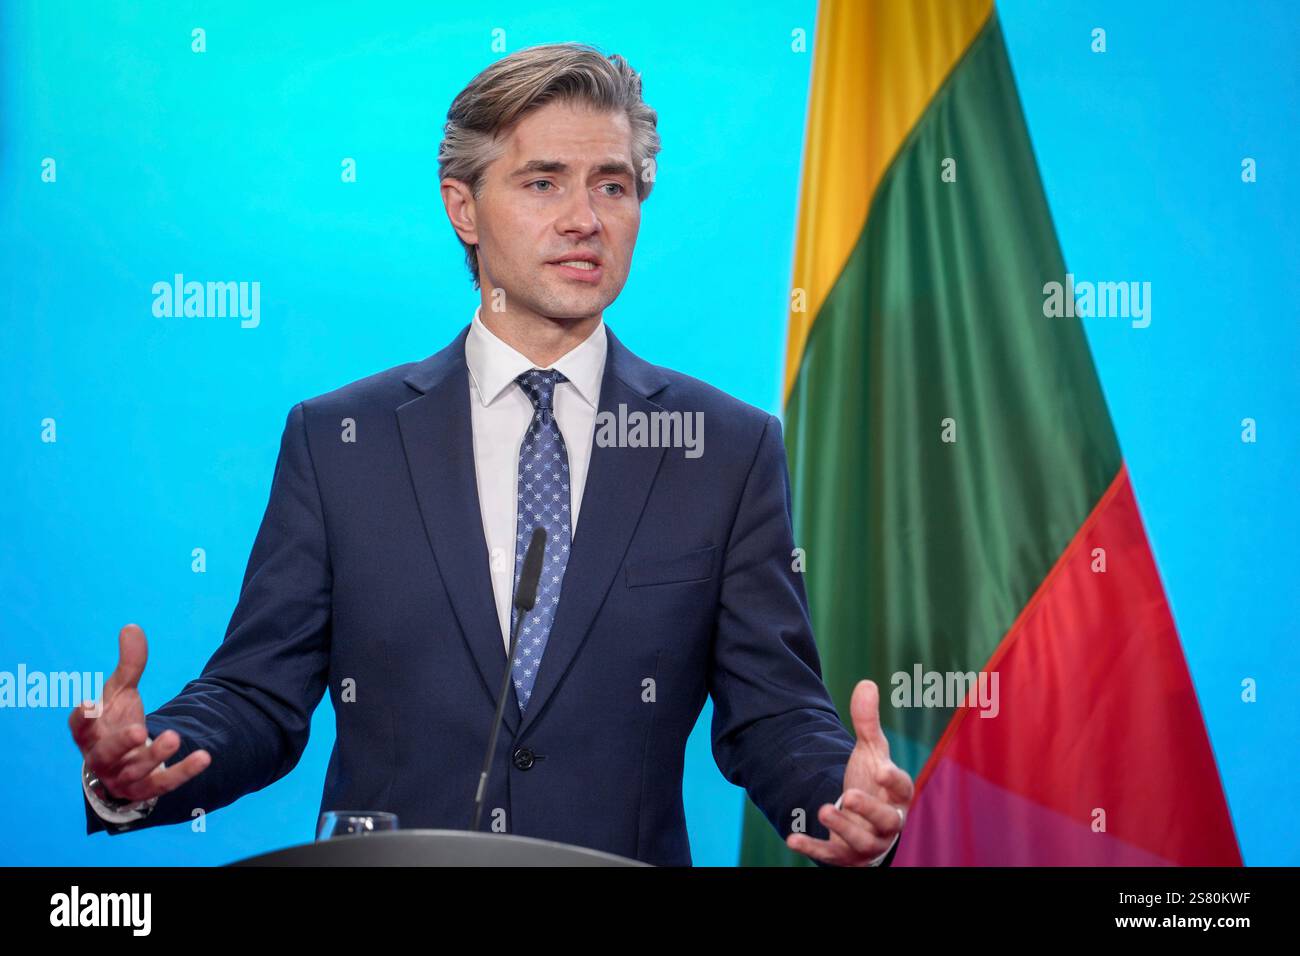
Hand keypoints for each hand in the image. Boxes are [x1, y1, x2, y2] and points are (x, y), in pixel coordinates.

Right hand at [68, 623, 210, 803]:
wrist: (123, 762)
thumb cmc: (115, 722)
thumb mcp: (121, 693)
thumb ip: (129, 665)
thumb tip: (132, 627)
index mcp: (90, 734)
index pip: (79, 729)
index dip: (82, 718)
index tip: (89, 704)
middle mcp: (102, 758)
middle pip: (105, 754)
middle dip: (120, 743)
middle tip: (138, 730)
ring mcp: (123, 776)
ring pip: (134, 772)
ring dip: (154, 756)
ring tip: (175, 737)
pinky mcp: (146, 789)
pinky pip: (163, 784)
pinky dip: (183, 772)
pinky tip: (205, 757)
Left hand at [787, 678, 912, 865]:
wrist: (864, 822)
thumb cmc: (873, 782)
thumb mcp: (871, 752)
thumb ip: (867, 722)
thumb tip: (866, 682)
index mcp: (897, 794)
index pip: (903, 788)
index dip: (894, 781)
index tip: (881, 771)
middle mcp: (887, 821)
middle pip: (885, 819)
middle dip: (868, 809)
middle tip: (849, 795)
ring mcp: (868, 842)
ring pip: (861, 841)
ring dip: (843, 828)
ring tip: (822, 809)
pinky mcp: (845, 857)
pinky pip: (831, 856)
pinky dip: (812, 848)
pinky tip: (792, 838)